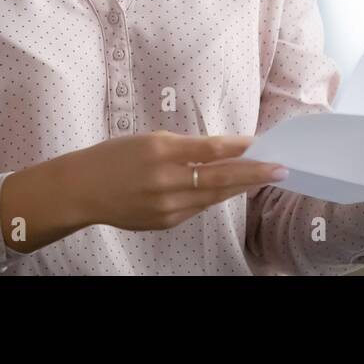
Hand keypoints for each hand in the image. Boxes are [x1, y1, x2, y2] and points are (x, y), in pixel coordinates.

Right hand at [64, 130, 288, 231]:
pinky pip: (197, 208)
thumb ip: (185, 146)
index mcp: (160, 152)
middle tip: (280, 168)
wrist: (82, 190)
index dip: (240, 148)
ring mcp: (166, 206)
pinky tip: (229, 189)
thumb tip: (222, 149)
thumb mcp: (148, 140)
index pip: (211, 150)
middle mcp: (165, 181)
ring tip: (262, 177)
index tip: (262, 144)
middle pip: (219, 177)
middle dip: (254, 173)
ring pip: (213, 196)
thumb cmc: (114, 157)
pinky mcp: (165, 222)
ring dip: (239, 186)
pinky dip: (215, 196)